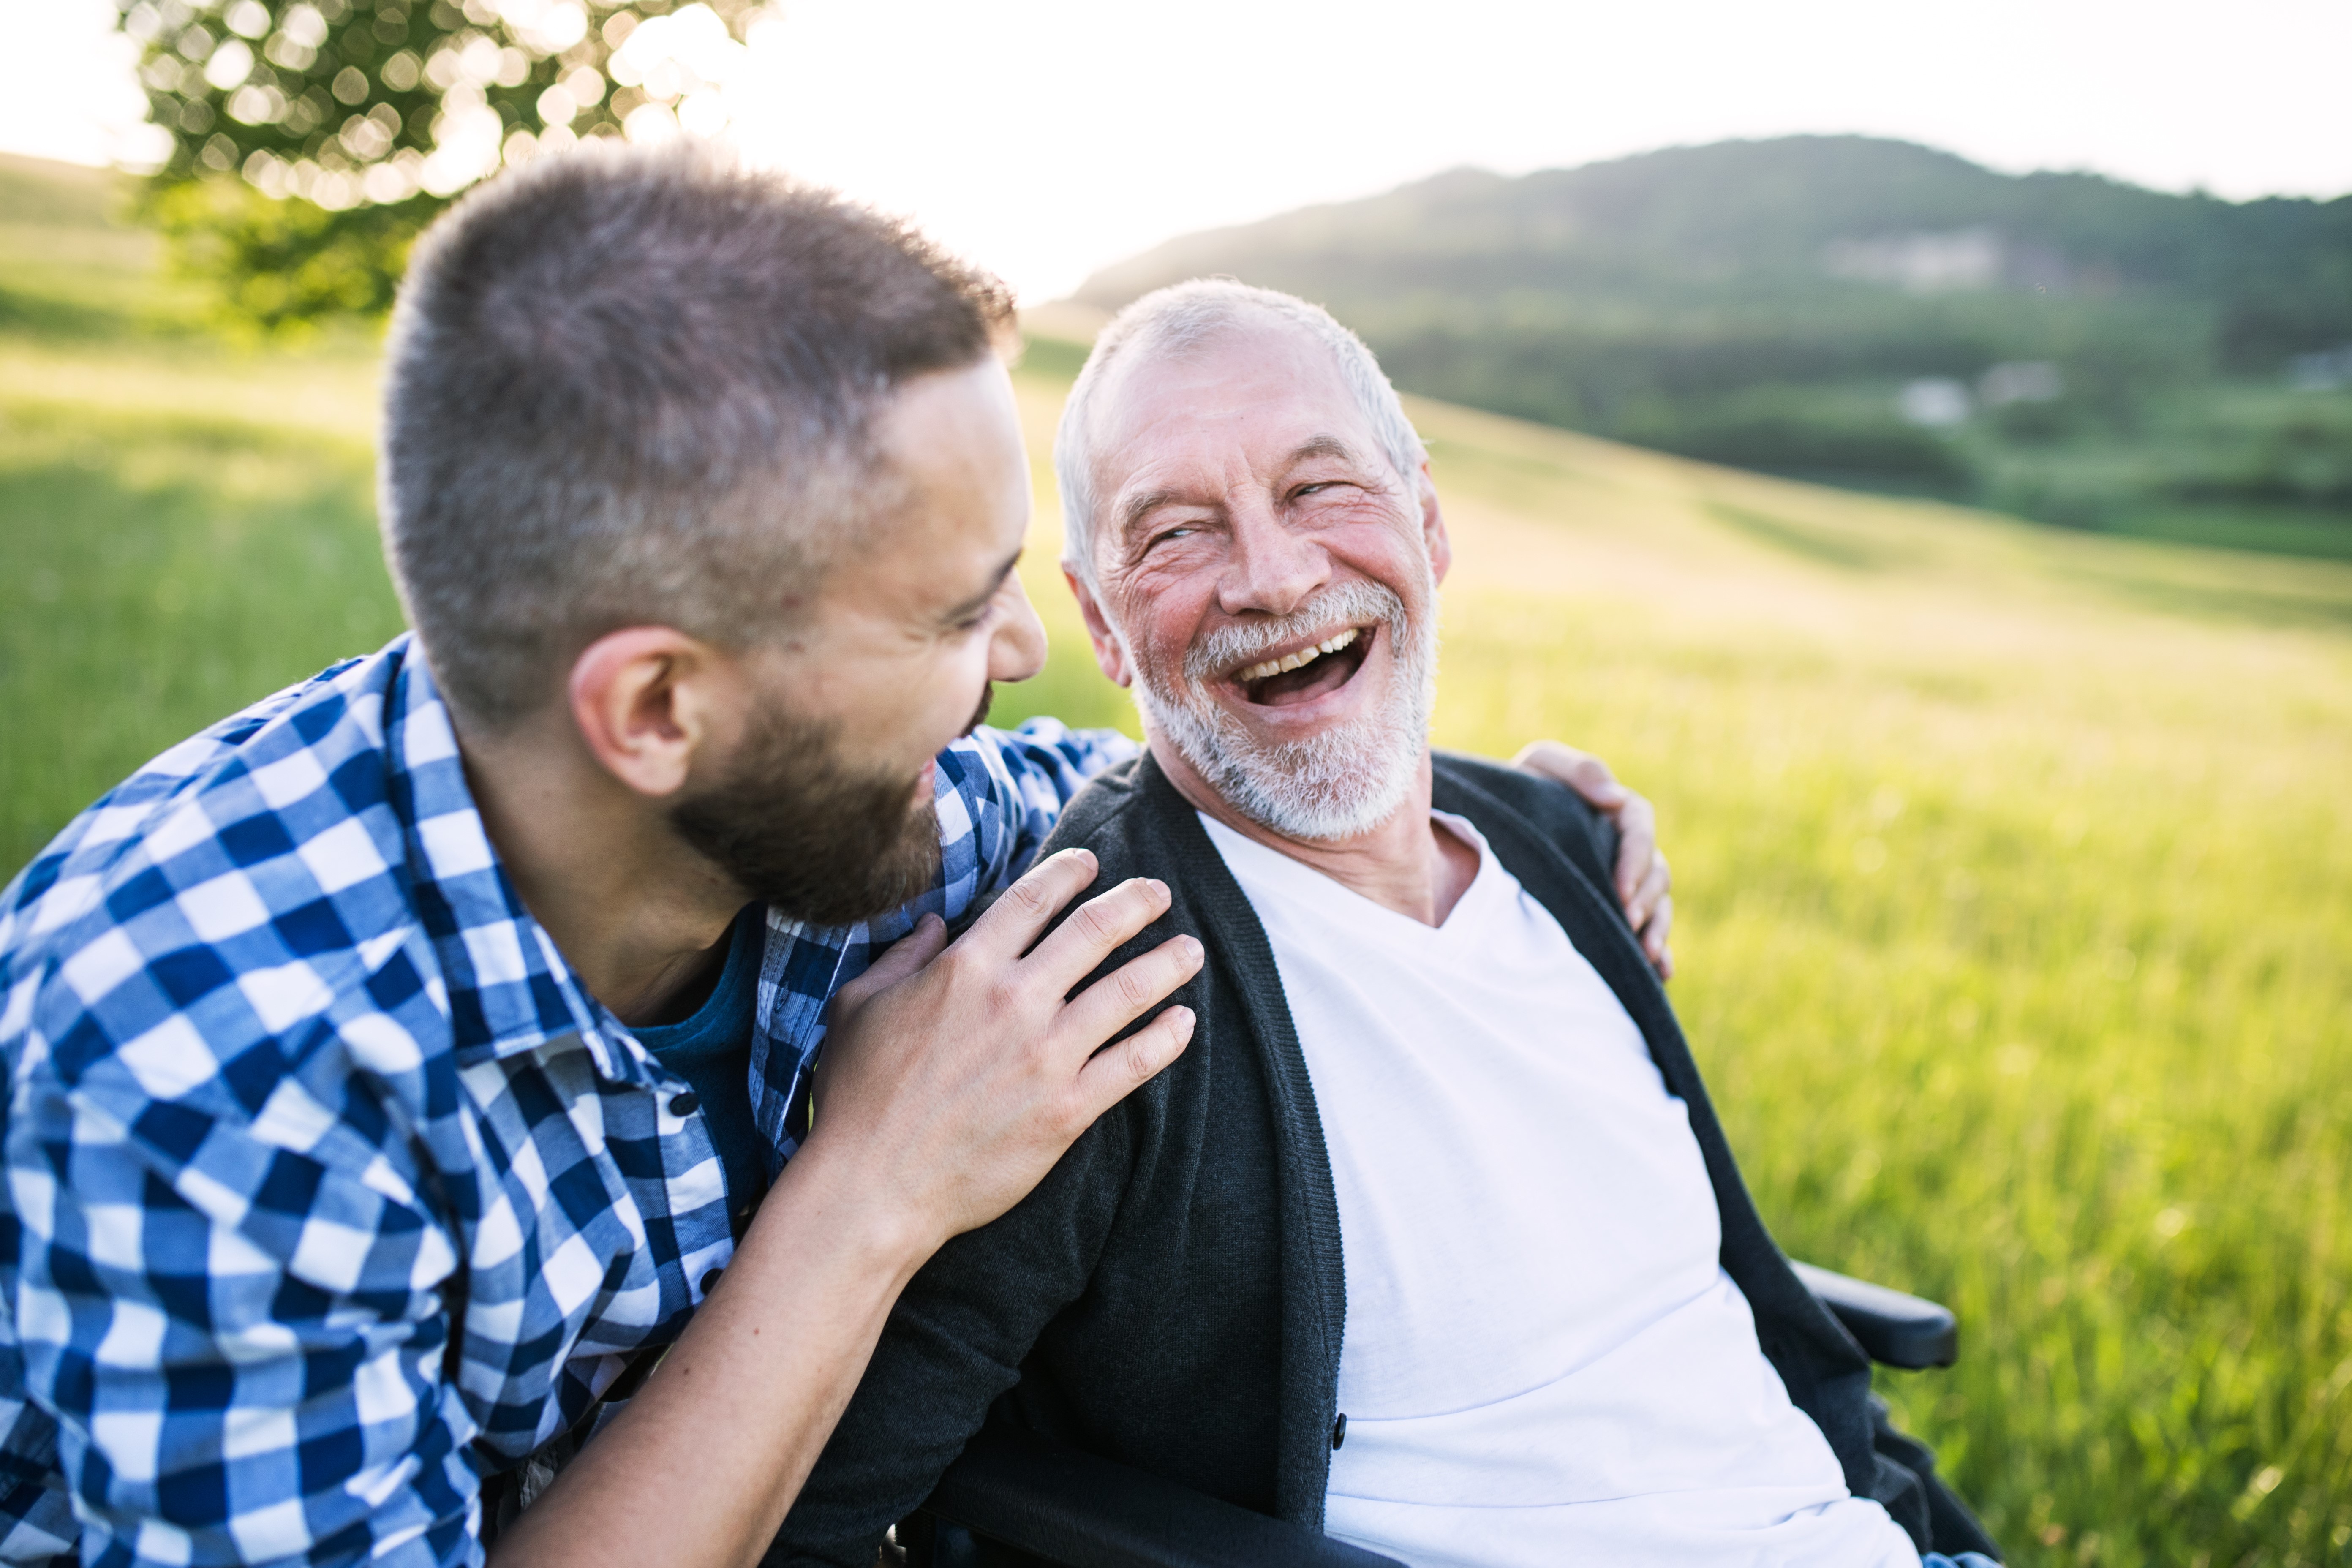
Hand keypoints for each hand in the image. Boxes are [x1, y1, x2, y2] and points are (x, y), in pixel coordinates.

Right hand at [808, 848, 1202, 1248]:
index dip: (1068, 872)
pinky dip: (1166, 1038)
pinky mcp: (1067, 1110)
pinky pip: (1133, 1064)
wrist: (872, 1185)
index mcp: (965, 968)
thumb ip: (901, 956)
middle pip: (1094, 930)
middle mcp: (1014, 1001)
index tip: (1091, 863)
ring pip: (1127, 990)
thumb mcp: (858, 1007)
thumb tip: (935, 924)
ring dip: (1167, 963)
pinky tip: (1184, 1022)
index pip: (1033, 899)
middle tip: (1159, 893)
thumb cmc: (856, 1097)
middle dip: (1136, 903)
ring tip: (1191, 950)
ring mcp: (1046, 1055)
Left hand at [1512, 741, 1673, 978]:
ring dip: (1658, 930)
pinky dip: (1659, 952)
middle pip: (1655, 873)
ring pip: (1657, 905)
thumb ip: (1580, 771)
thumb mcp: (1541, 766)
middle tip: (1628, 923)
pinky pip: (1648, 931)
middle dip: (1647, 901)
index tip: (1621, 888)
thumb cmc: (1521, 790)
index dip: (1636, 858)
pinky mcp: (1616, 909)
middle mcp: (1626, 849)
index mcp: (1614, 812)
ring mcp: (1625, 882)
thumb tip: (1615, 797)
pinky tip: (1659, 973)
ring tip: (1646, 955)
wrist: (1497, 821)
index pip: (1640, 828)